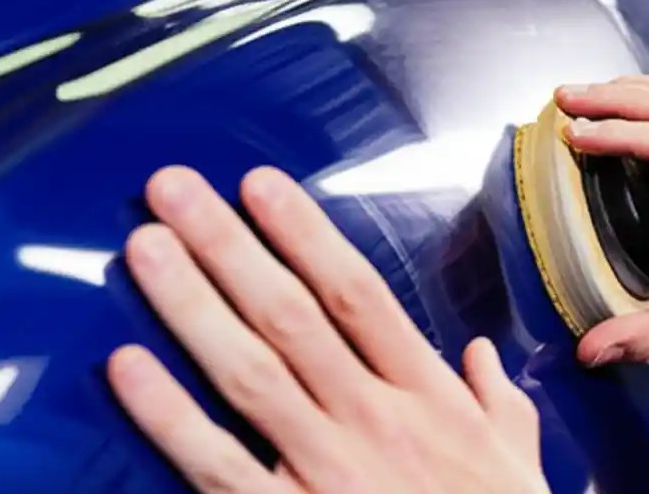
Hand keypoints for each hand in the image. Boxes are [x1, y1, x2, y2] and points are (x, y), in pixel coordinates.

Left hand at [108, 167, 547, 492]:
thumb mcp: (519, 459)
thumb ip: (498, 400)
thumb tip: (481, 355)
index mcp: (427, 396)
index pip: (358, 295)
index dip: (304, 235)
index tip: (259, 184)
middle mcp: (373, 420)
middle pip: (290, 317)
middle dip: (227, 246)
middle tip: (173, 191)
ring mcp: (326, 470)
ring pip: (248, 373)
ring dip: (191, 306)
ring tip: (145, 249)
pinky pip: (217, 464)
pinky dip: (169, 415)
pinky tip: (129, 366)